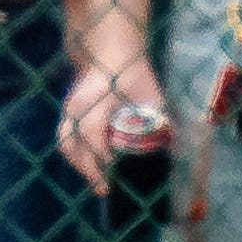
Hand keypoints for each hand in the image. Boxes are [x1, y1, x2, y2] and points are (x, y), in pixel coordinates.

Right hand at [61, 52, 163, 197]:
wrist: (111, 53)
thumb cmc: (132, 74)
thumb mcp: (149, 93)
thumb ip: (160, 119)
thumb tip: (174, 147)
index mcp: (96, 99)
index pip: (91, 131)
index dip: (99, 153)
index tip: (112, 169)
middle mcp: (76, 107)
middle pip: (72, 144)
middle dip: (88, 168)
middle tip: (105, 188)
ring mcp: (68, 111)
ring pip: (66, 144)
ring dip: (81, 165)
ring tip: (98, 182)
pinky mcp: (67, 115)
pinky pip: (66, 140)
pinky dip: (77, 157)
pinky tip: (92, 168)